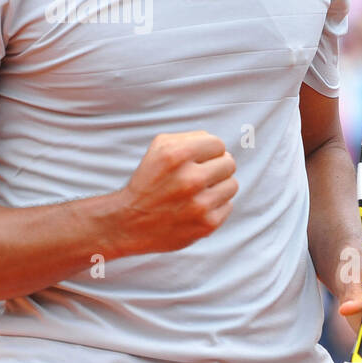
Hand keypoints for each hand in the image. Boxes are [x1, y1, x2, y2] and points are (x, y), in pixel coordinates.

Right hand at [113, 131, 237, 256]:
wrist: (129, 223)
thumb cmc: (147, 181)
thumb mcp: (158, 149)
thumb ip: (189, 138)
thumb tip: (217, 144)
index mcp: (177, 155)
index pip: (218, 144)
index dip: (209, 151)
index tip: (200, 160)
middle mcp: (189, 179)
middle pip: (229, 163)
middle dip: (216, 167)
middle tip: (200, 176)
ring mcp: (200, 204)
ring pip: (232, 184)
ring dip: (218, 187)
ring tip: (199, 192)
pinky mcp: (207, 224)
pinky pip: (228, 205)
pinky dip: (215, 206)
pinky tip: (197, 208)